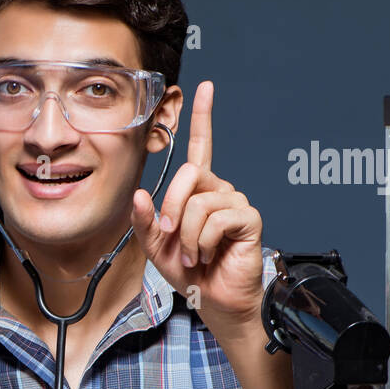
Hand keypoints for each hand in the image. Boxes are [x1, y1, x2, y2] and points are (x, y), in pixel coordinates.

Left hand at [129, 81, 264, 337]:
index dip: (202, 116)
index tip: (204, 87)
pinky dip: (202, 242)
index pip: (201, 146)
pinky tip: (206, 255)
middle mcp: (219, 190)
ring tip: (192, 255)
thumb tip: (141, 194)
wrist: (213, 301)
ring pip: (199, 202)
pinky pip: (216, 218)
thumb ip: (145, 221)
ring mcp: (235, 202)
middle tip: (169, 236)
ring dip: (186, 235)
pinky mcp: (248, 219)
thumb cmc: (189, 272)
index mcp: (197, 191)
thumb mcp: (155, 246)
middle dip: (171, 207)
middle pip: (188, 174)